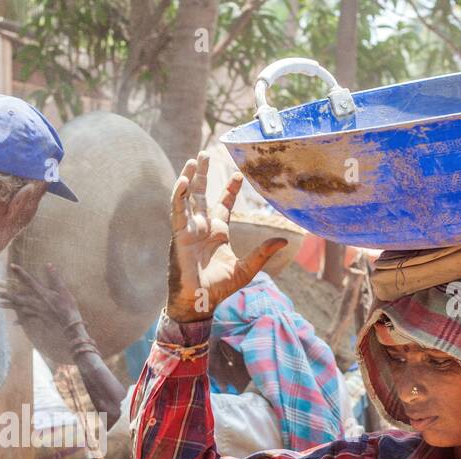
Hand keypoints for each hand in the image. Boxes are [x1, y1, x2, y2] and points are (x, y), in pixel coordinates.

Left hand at [0, 263, 86, 341]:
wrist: (70, 325)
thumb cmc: (68, 307)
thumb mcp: (64, 290)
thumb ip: (55, 278)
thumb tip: (49, 264)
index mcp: (42, 293)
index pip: (29, 280)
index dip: (20, 272)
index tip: (12, 266)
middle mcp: (36, 301)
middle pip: (19, 297)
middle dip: (8, 295)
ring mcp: (37, 310)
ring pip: (20, 307)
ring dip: (10, 306)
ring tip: (0, 304)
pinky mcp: (39, 317)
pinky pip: (27, 318)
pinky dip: (20, 320)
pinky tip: (14, 323)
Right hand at [168, 151, 286, 320]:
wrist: (199, 302)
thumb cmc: (219, 290)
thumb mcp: (246, 269)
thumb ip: (262, 253)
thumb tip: (283, 240)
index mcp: (217, 233)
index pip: (223, 205)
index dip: (229, 190)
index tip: (238, 174)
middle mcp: (202, 228)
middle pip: (202, 195)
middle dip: (204, 175)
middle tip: (206, 154)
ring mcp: (189, 230)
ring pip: (187, 198)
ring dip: (189, 179)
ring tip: (194, 160)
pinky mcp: (178, 235)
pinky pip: (178, 211)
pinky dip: (179, 196)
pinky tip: (183, 180)